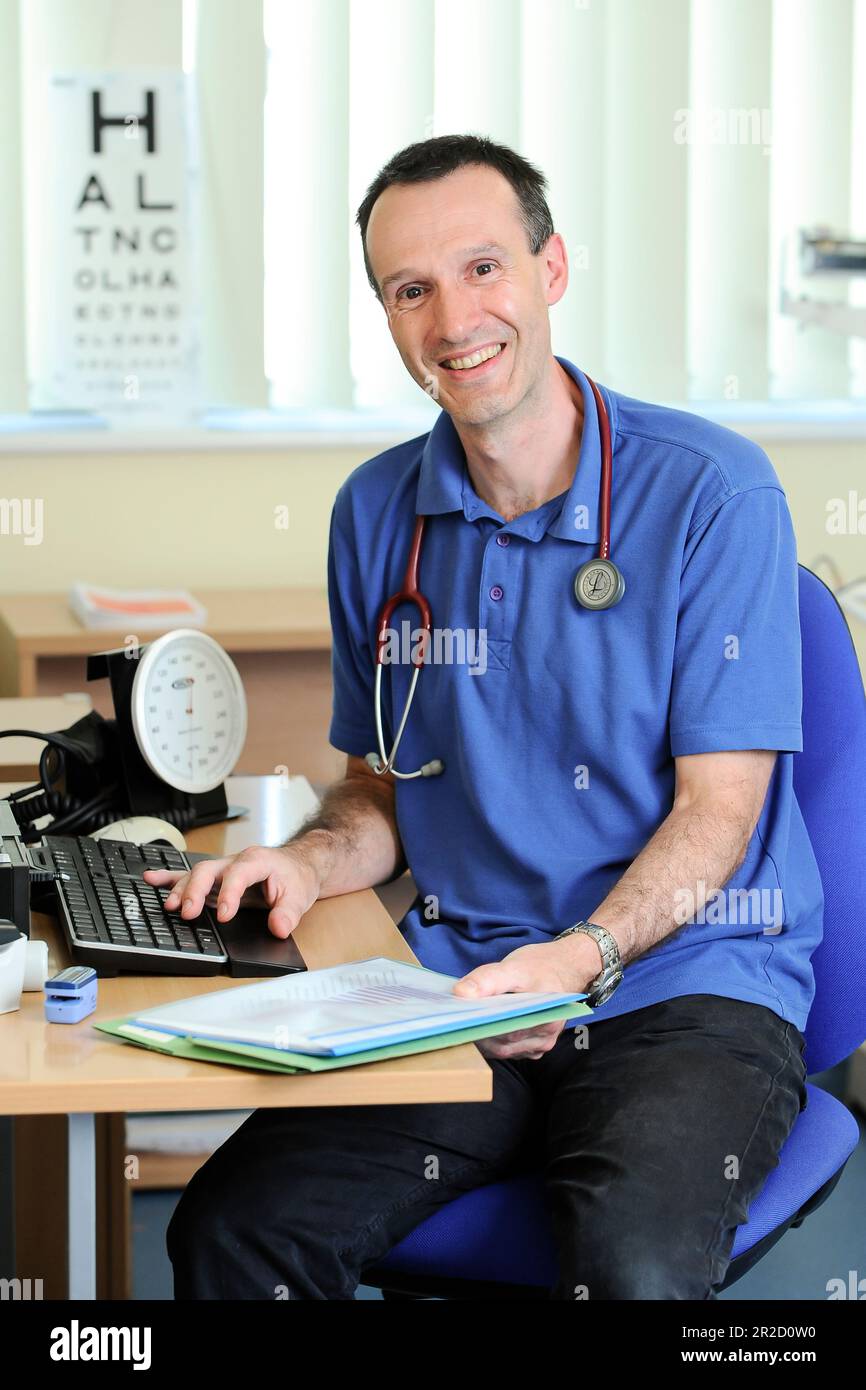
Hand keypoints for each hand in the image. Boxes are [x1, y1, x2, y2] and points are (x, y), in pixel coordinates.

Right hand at [141, 843, 319, 938]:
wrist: (298, 865)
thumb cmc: (296, 876)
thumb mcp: (300, 896)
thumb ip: (288, 913)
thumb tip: (278, 928)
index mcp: (257, 861)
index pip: (239, 874)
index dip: (229, 893)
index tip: (225, 915)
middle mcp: (235, 861)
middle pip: (209, 870)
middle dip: (195, 890)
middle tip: (188, 913)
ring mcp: (223, 869)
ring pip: (196, 873)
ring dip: (180, 889)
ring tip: (169, 906)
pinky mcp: (216, 879)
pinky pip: (189, 874)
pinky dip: (170, 878)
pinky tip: (151, 879)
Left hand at [452, 939, 598, 1060]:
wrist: (566, 967)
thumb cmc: (540, 966)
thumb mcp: (513, 966)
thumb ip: (487, 980)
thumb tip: (460, 994)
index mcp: (542, 1015)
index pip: (501, 1032)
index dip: (477, 1028)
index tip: (458, 1019)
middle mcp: (545, 1034)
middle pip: (501, 1044)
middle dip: (477, 1033)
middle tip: (456, 1020)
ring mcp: (542, 1043)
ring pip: (504, 1050)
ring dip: (484, 1039)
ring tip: (467, 1022)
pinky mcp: (538, 1046)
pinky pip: (511, 1050)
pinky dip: (494, 1042)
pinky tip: (484, 1027)